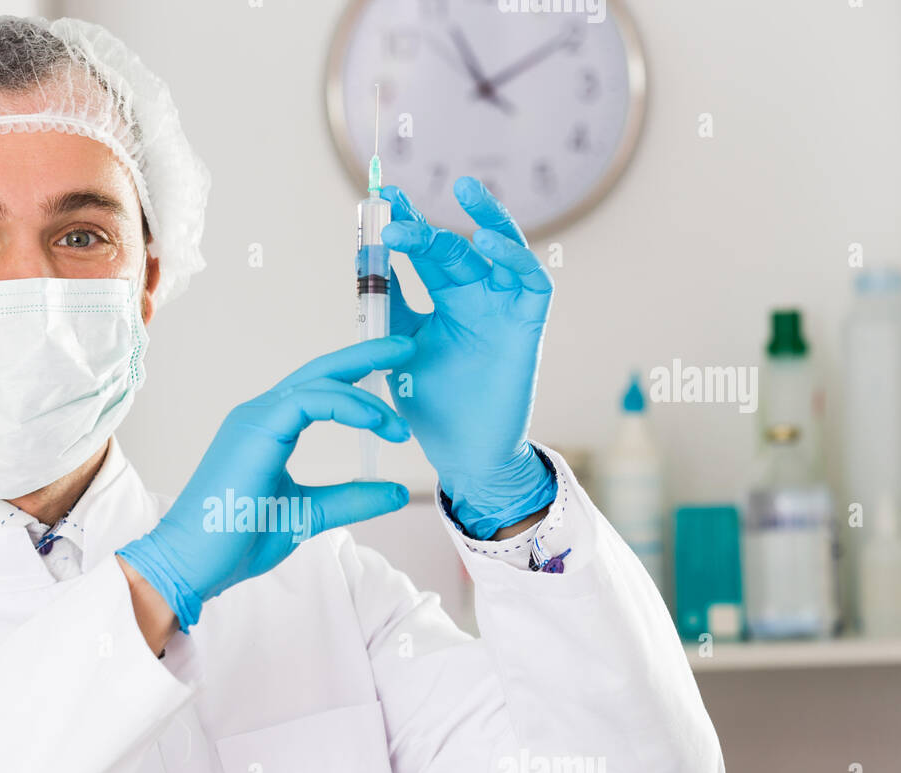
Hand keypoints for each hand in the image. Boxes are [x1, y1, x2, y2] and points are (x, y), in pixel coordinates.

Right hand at [116, 337, 415, 630]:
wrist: (194, 562)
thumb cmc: (238, 539)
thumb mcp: (309, 514)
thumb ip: (351, 499)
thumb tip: (397, 492)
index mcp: (268, 430)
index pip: (318, 392)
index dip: (358, 384)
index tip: (396, 404)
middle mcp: (260, 415)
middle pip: (320, 371)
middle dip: (366, 356)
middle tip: (406, 348)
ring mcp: (255, 418)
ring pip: (318, 383)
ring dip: (364, 397)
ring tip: (399, 425)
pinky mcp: (256, 428)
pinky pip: (309, 401)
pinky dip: (346, 406)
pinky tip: (376, 422)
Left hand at [380, 177, 556, 539]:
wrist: (460, 453)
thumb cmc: (432, 406)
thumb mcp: (399, 349)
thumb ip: (391, 308)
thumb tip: (368, 262)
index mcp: (445, 301)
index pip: (427, 252)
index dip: (408, 223)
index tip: (381, 198)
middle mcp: (477, 297)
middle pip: (455, 248)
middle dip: (426, 228)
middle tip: (394, 213)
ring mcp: (505, 309)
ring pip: (504, 250)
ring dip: (487, 219)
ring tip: (463, 192)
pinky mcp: (528, 327)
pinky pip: (532, 282)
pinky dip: (516, 258)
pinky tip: (488, 244)